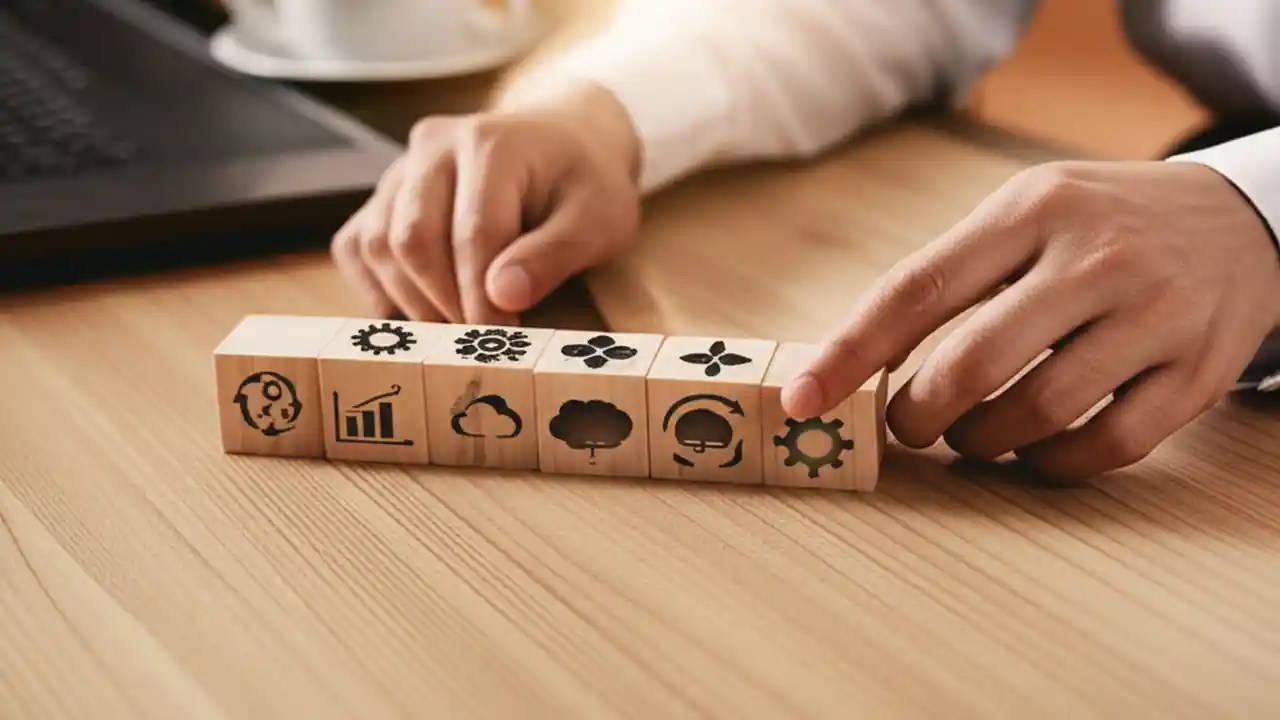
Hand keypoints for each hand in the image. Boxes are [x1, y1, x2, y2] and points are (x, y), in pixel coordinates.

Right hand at [331, 81, 641, 323]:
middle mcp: (434, 145)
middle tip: (479, 342)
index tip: (503, 341)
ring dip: (412, 302)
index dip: (483, 298)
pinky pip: (356, 247)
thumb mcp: (598, 219)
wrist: (564, 143)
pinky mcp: (384, 194)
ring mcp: (401, 167)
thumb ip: (554, 254)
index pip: (474, 233)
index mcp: (491, 143)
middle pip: (412, 239)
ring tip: (458, 331)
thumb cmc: (585, 186)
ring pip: (377, 246)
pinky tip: (421, 312)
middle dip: (444, 304)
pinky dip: (380, 289)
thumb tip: (503, 296)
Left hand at [783, 161, 1279, 478]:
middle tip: (909, 426)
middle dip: (918, 414)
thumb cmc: (1099, 225)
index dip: (849, 353)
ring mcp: (1154, 313)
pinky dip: (1053, 465)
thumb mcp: (1025, 214)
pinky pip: (1108, 444)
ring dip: (981, 442)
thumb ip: (949, 276)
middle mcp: (1095, 256)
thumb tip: (850, 358)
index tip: (802, 400)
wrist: (1243, 218)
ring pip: (1036, 410)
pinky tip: (1034, 453)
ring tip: (970, 436)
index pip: (917, 289)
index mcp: (1031, 210)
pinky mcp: (1198, 368)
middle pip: (972, 361)